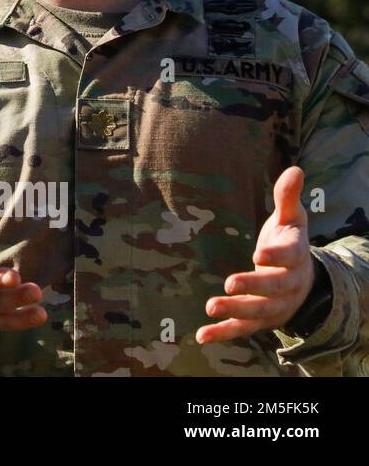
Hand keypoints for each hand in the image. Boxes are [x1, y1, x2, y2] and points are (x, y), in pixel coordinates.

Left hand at [196, 166, 314, 343]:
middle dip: (252, 287)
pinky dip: (224, 333)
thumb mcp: (291, 219)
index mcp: (297, 257)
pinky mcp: (260, 321)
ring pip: (258, 312)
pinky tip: (202, 336)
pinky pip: (243, 330)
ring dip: (235, 312)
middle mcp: (288, 285)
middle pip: (273, 289)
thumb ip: (288, 197)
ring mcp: (275, 306)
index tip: (259, 254)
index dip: (276, 256)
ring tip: (211, 307)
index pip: (290, 257)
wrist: (304, 280)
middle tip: (229, 284)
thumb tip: (295, 168)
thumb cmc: (289, 242)